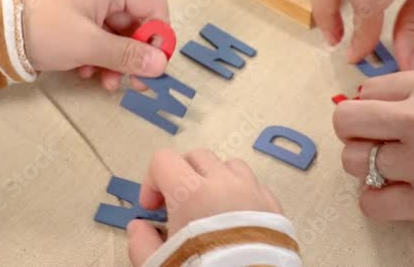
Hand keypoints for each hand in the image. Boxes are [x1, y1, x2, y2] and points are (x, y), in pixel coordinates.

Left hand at [21, 0, 170, 90]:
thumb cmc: (45, 30)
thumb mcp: (89, 45)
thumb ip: (127, 55)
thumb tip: (160, 65)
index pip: (154, 6)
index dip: (159, 36)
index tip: (153, 65)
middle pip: (136, 23)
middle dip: (134, 55)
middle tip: (133, 84)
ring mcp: (87, 2)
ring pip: (117, 34)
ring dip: (115, 61)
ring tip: (104, 83)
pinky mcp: (74, 17)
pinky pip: (98, 36)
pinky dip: (97, 56)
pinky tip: (85, 72)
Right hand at [127, 149, 282, 266]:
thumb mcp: (158, 265)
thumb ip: (141, 243)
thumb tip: (139, 227)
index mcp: (191, 193)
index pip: (164, 160)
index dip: (152, 181)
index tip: (152, 208)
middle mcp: (224, 183)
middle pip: (197, 158)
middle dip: (182, 176)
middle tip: (177, 208)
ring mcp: (253, 192)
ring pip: (229, 166)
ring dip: (214, 180)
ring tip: (209, 210)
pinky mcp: (274, 207)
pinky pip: (254, 185)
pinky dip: (241, 194)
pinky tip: (235, 220)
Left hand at [332, 66, 413, 255]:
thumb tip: (382, 103)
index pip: (367, 88)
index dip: (370, 107)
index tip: (380, 119)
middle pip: (345, 120)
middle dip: (353, 133)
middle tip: (372, 143)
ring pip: (354, 161)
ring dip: (366, 169)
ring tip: (391, 171)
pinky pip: (371, 202)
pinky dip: (378, 202)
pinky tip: (398, 196)